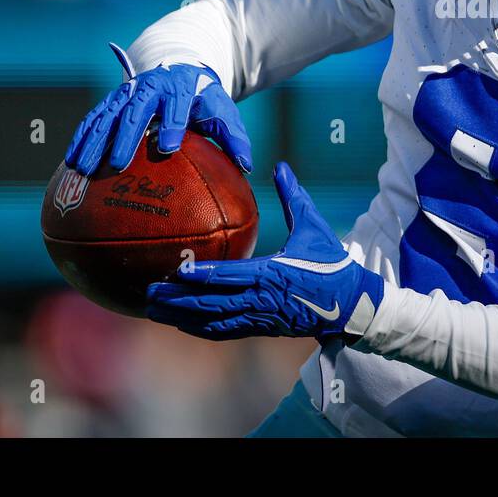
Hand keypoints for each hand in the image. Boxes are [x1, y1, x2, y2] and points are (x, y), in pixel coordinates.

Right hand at [64, 44, 252, 174]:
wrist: (178, 68)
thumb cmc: (203, 99)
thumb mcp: (222, 111)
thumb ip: (234, 137)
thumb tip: (247, 167)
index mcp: (181, 89)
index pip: (178, 108)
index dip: (174, 126)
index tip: (168, 148)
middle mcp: (151, 88)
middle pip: (137, 112)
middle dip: (126, 138)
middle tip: (118, 164)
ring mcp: (128, 93)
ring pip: (108, 116)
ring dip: (95, 142)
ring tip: (83, 168)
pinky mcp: (112, 100)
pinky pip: (93, 119)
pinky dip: (81, 138)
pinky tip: (70, 161)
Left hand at [146, 162, 384, 340]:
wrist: (350, 304)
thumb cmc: (331, 264)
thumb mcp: (313, 227)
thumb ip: (294, 196)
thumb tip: (280, 166)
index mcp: (272, 273)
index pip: (229, 276)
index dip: (201, 276)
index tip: (176, 271)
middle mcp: (261, 299)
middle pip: (211, 304)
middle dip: (177, 301)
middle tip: (148, 294)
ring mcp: (259, 317)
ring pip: (212, 322)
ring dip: (181, 318)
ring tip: (153, 311)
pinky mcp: (261, 327)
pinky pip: (224, 331)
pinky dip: (200, 328)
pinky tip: (180, 323)